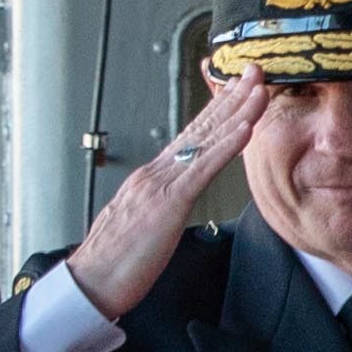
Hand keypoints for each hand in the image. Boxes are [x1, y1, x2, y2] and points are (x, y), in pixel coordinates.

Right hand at [67, 75, 266, 321]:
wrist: (90, 282)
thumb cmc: (117, 261)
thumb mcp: (146, 223)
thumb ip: (162, 204)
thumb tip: (178, 198)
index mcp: (152, 177)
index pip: (191, 136)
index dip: (216, 110)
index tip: (237, 88)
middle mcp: (156, 171)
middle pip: (201, 127)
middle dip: (231, 97)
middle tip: (255, 70)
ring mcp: (161, 184)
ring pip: (205, 140)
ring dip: (237, 112)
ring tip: (260, 88)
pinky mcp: (168, 203)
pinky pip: (202, 169)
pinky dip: (226, 146)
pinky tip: (245, 128)